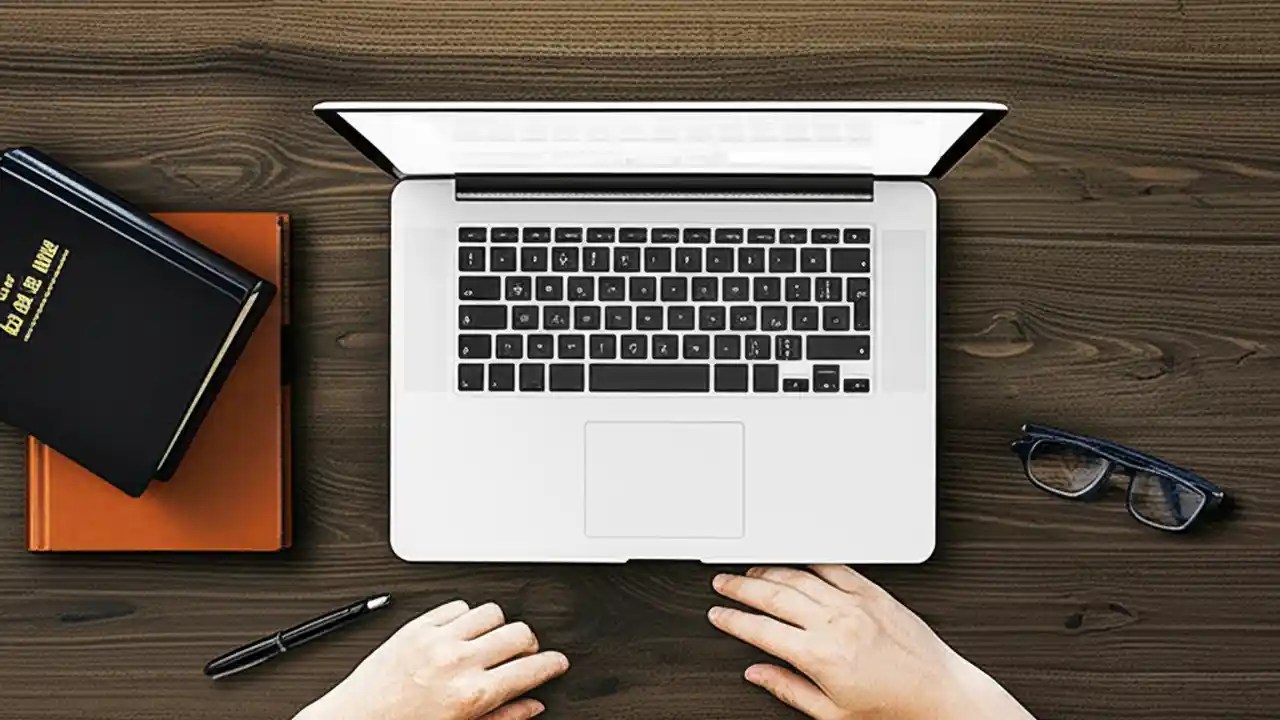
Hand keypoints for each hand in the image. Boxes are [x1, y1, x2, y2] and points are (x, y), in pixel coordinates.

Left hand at [296, 600, 568, 719]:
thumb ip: (503, 717)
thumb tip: (533, 705)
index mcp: (471, 695)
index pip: (531, 669)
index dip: (552, 664)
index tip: (556, 663)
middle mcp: (457, 663)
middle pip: (518, 634)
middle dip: (530, 644)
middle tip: (524, 655)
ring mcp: (436, 640)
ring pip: (492, 613)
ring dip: (498, 627)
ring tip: (490, 643)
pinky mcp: (417, 626)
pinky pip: (458, 605)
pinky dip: (467, 617)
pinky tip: (462, 634)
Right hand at [709, 565, 1033, 719]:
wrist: (941, 694)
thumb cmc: (893, 708)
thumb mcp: (832, 713)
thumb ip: (789, 689)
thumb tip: (757, 674)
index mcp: (820, 657)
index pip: (762, 631)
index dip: (734, 620)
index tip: (719, 614)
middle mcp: (835, 625)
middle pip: (773, 596)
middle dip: (741, 588)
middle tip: (723, 584)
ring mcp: (855, 604)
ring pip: (800, 577)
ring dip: (770, 572)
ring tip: (751, 573)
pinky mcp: (874, 593)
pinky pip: (835, 568)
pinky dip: (810, 562)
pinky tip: (797, 562)